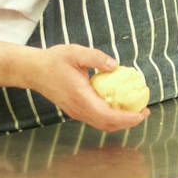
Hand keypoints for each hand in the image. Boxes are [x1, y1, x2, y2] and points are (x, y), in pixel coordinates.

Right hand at [32, 44, 149, 131]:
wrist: (33, 70)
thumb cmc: (53, 60)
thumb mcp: (75, 52)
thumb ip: (96, 58)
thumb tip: (116, 66)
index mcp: (80, 98)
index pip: (108, 116)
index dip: (128, 118)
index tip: (142, 112)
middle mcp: (78, 110)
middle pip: (108, 125)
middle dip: (129, 122)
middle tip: (145, 111)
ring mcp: (76, 112)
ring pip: (102, 124)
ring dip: (120, 121)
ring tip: (135, 110)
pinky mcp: (75, 110)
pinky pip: (97, 119)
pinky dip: (111, 117)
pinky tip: (119, 105)